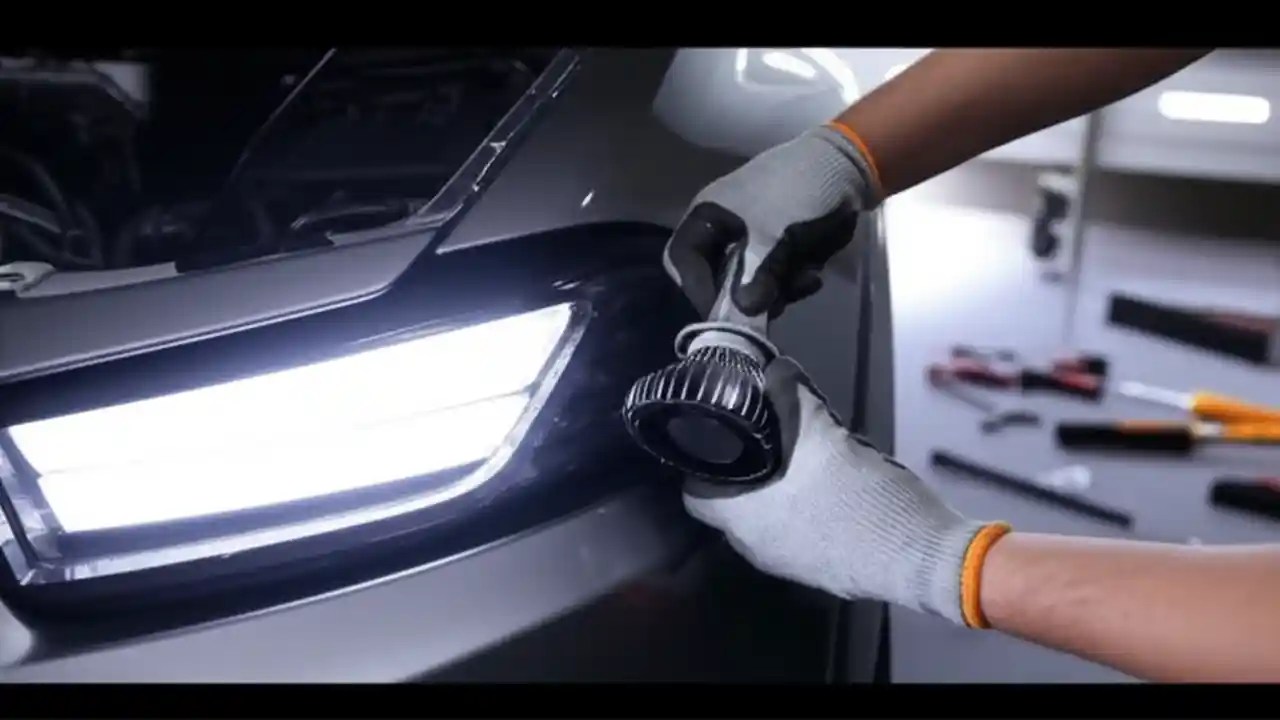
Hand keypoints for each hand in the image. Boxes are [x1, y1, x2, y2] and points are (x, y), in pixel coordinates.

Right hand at [662, 123, 880, 319]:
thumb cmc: (799, 192)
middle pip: (715, 280)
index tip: (721, 313)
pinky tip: (813, 275)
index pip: (682, 259)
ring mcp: (751, 246)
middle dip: (744, 297)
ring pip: (749, 289)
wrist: (848, 170)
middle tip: (771, 305)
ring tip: (803, 279)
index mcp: (709, 217)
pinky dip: (792, 285)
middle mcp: (723, 234)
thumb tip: (745, 311)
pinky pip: (774, 285)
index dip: (696, 288)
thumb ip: (757, 275)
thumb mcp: (775, 233)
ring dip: (776, 293)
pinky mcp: (777, 256)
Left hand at [683, 357, 1009, 626]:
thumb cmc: (861, 500)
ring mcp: (788, 562)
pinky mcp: (819, 567)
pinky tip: (829, 485)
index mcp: (742, 520)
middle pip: (730, 502)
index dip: (701, 462)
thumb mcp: (825, 436)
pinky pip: (795, 530)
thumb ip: (791, 397)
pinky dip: (802, 506)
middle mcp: (755, 547)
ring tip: (801, 455)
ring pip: (763, 516)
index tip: (718, 434)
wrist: (922, 556)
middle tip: (764, 437)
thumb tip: (775, 369)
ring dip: (775, 487)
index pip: (694, 493)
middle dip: (744, 469)